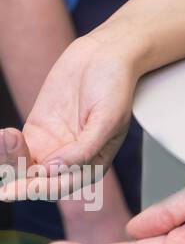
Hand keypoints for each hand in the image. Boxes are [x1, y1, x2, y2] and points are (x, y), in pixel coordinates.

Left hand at [0, 31, 138, 200]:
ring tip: (6, 138)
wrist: (103, 55)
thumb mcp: (108, 118)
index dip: (44, 189)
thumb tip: (54, 169)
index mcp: (94, 162)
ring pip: (23, 167)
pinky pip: (15, 148)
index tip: (26, 185)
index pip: (64, 184)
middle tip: (5, 182)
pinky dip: (5, 146)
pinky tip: (4, 136)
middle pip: (39, 180)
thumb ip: (84, 149)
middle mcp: (71, 159)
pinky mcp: (36, 131)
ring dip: (8, 161)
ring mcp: (52, 146)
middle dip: (20, 181)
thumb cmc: (115, 85)